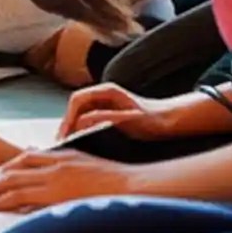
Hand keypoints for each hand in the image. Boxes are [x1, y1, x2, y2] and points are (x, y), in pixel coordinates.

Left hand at [0, 149, 139, 211]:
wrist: (136, 186)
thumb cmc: (118, 181)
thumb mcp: (88, 166)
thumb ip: (68, 167)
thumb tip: (56, 172)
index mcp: (63, 155)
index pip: (25, 157)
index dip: (8, 167)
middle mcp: (55, 164)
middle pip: (14, 168)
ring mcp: (56, 178)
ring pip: (14, 182)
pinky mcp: (58, 193)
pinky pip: (24, 197)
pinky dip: (6, 201)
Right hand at [58, 83, 178, 140]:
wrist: (171, 121)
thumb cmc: (154, 120)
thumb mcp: (130, 120)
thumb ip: (105, 117)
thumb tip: (81, 121)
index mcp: (107, 91)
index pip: (78, 99)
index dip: (68, 115)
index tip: (65, 131)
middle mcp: (103, 94)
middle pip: (75, 105)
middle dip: (66, 121)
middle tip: (60, 139)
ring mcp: (104, 102)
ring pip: (79, 112)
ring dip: (71, 125)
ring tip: (65, 141)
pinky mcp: (107, 111)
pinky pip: (86, 117)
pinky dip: (79, 128)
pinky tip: (77, 139)